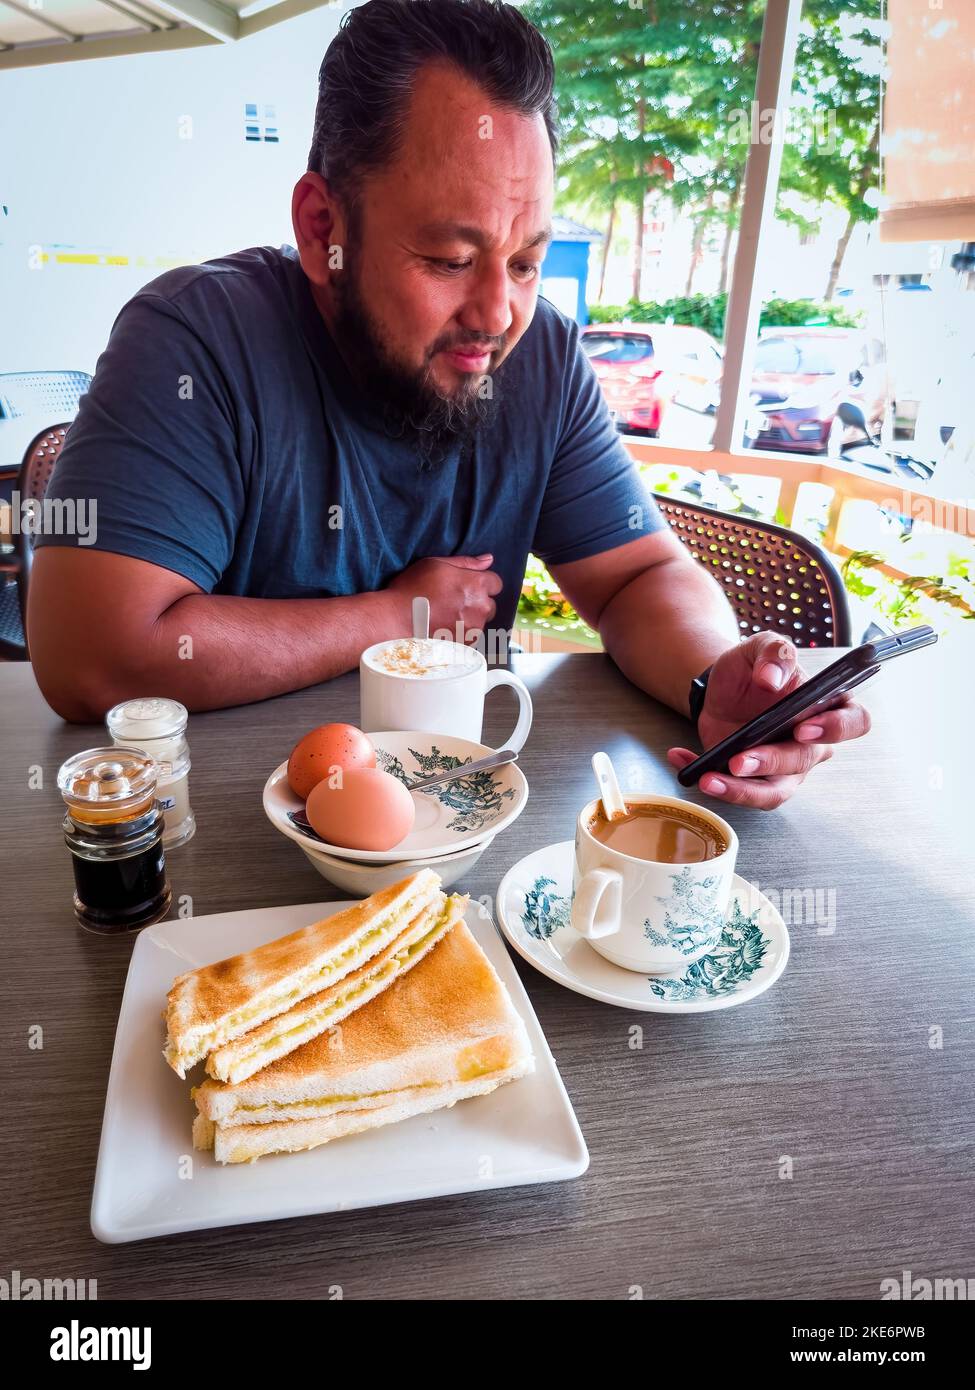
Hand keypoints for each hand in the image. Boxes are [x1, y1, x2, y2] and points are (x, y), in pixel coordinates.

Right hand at [386, 553, 502, 642]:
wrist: (396, 620)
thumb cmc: (412, 589)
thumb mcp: (436, 564)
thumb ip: (466, 562)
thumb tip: (488, 559)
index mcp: (476, 584)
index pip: (496, 583)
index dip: (482, 583)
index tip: (466, 586)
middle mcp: (480, 607)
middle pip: (490, 604)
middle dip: (477, 602)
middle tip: (452, 602)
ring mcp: (473, 628)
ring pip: (480, 622)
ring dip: (469, 619)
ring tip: (444, 616)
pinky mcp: (465, 644)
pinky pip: (470, 637)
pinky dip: (461, 633)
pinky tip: (443, 627)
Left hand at [666, 633, 870, 809]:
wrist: (721, 688)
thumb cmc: (753, 669)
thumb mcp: (760, 646)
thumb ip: (772, 652)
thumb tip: (772, 676)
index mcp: (826, 705)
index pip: (854, 722)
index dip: (835, 729)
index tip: (803, 728)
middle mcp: (812, 743)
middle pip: (804, 761)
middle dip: (771, 762)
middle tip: (739, 760)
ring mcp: (784, 767)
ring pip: (774, 791)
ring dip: (741, 790)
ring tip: (709, 779)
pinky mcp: (755, 780)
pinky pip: (739, 791)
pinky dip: (710, 780)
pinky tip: (683, 760)